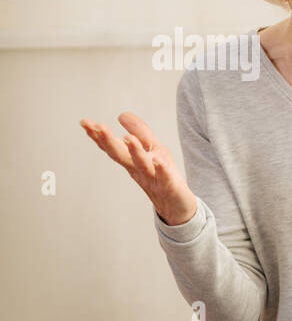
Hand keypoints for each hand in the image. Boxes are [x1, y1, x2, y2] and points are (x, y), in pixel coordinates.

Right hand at [80, 112, 195, 224]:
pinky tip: (159, 161)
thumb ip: (138, 132)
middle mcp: (139, 169)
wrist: (178, 206)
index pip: (113, 147)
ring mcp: (154, 178)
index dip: (98, 136)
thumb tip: (121, 114)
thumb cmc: (163, 176)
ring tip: (128, 138)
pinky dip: (162, 170)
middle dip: (109, 141)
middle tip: (98, 127)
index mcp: (132, 161)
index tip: (84, 122)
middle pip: (121, 155)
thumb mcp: (151, 149)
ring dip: (134, 151)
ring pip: (142, 164)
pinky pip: (166, 178)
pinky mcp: (170, 186)